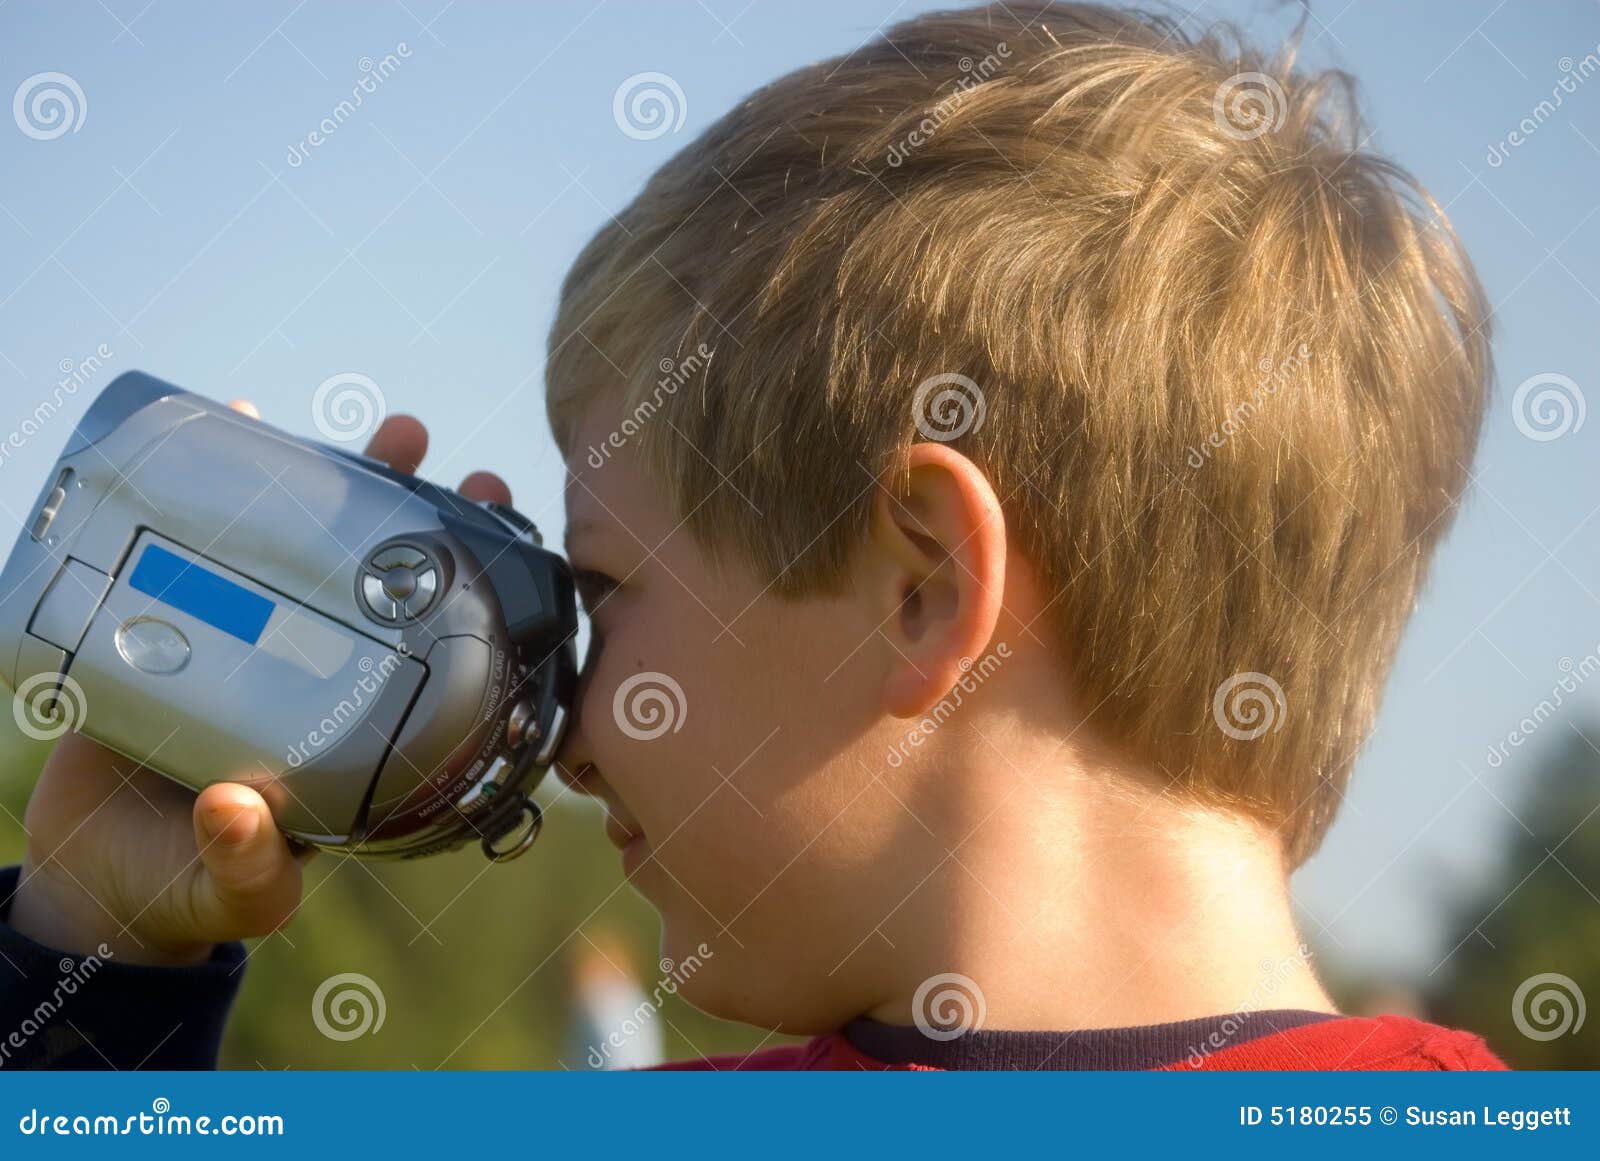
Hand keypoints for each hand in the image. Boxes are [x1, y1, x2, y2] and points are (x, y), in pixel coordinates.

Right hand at [7, 401, 511, 964]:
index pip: (429, 642)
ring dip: (325, 479)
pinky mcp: (182, 628)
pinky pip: (210, 543)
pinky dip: (218, 486)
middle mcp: (320, 675)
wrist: (96, 882)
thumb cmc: (182, 888)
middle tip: (417, 442)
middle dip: (402, 506)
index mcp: (359, 730)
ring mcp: (255, 644)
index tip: (489, 516)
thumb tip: (235, 814)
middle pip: (373, 577)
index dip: (462, 584)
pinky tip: (234, 423)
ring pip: (302, 548)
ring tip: (346, 421)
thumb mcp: (230, 888)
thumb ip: (243, 867)